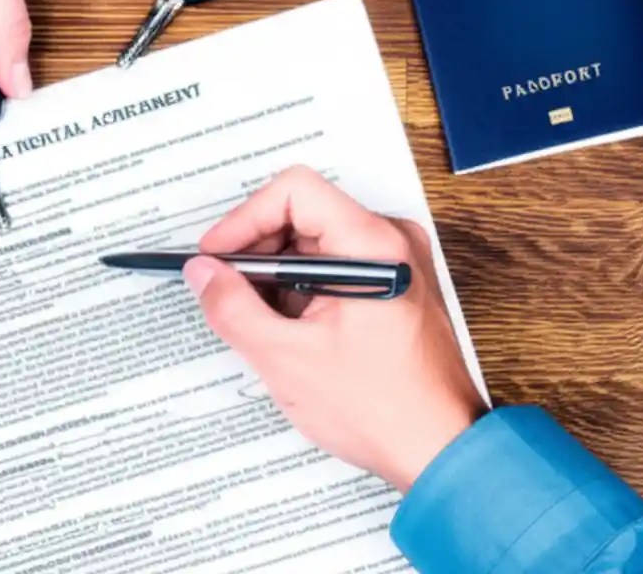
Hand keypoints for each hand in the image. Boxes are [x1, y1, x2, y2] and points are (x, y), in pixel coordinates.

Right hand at [184, 166, 486, 490]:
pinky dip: (304, 288)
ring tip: (261, 319)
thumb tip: (203, 273)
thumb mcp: (287, 359)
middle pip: (305, 212)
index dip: (245, 219)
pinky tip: (290, 329)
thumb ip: (234, 308)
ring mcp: (398, 263)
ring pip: (318, 241)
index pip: (294, 192)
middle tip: (227, 291)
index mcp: (374, 245)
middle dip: (258, 250)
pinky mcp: (395, 286)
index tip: (216, 256)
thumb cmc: (382, 410)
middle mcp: (392, 242)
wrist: (439, 450)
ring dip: (279, 273)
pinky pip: (337, 265)